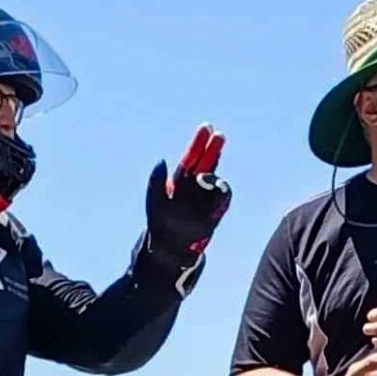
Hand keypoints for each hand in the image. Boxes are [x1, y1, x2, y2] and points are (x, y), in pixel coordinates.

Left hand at [142, 124, 230, 276]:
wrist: (170, 247)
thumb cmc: (160, 223)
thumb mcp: (154, 200)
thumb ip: (156, 180)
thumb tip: (162, 160)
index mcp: (179, 180)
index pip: (191, 157)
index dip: (199, 143)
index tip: (207, 128)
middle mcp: (194, 186)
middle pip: (206, 162)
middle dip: (213, 149)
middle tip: (219, 135)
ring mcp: (206, 197)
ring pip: (215, 177)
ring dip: (217, 171)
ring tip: (207, 173)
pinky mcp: (216, 210)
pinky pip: (222, 195)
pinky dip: (220, 189)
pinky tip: (214, 185)